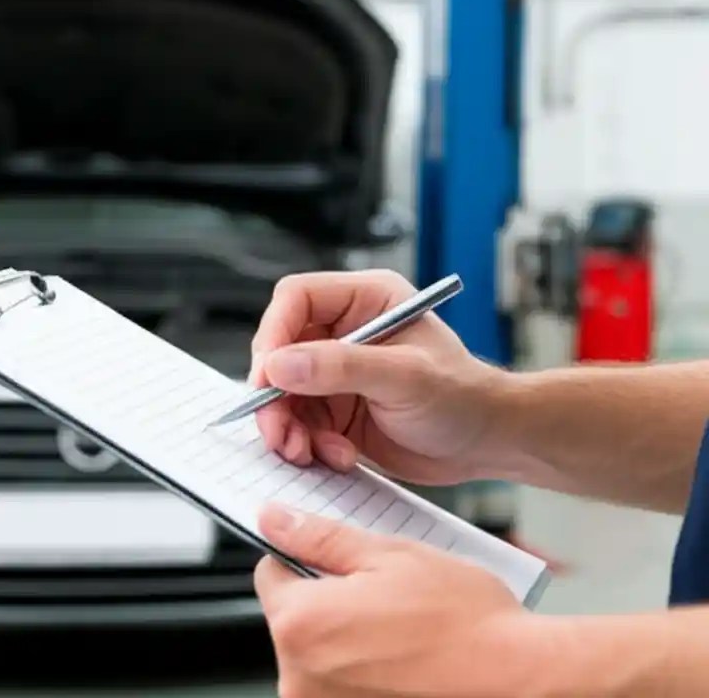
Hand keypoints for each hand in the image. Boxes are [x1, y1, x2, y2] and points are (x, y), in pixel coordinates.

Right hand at [250, 270, 510, 484]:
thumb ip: (340, 367)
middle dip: (274, 396)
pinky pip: (297, 423)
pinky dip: (307, 444)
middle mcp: (343, 332)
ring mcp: (335, 372)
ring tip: (307, 451)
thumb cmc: (464, 397)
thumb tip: (280, 364)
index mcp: (365, 301)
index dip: (274, 334)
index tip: (268, 377)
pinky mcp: (333, 408)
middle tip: (278, 430)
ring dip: (287, 427)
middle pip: (279, 351)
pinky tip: (339, 456)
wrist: (486, 444)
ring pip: (282, 393)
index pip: (295, 299)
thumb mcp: (405, 377)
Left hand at [254, 505, 539, 697]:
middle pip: (292, 619)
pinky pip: (338, 686)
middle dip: (327, 603)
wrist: (520, 679)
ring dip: (346, 641)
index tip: (339, 564)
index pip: (268, 575)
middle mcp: (300, 676)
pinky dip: (362, 673)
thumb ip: (320, 538)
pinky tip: (401, 661)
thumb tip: (274, 519)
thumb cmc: (466, 621)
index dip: (303, 560)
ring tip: (398, 633)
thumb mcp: (390, 555)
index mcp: (300, 623)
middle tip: (384, 599)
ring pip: (317, 655)